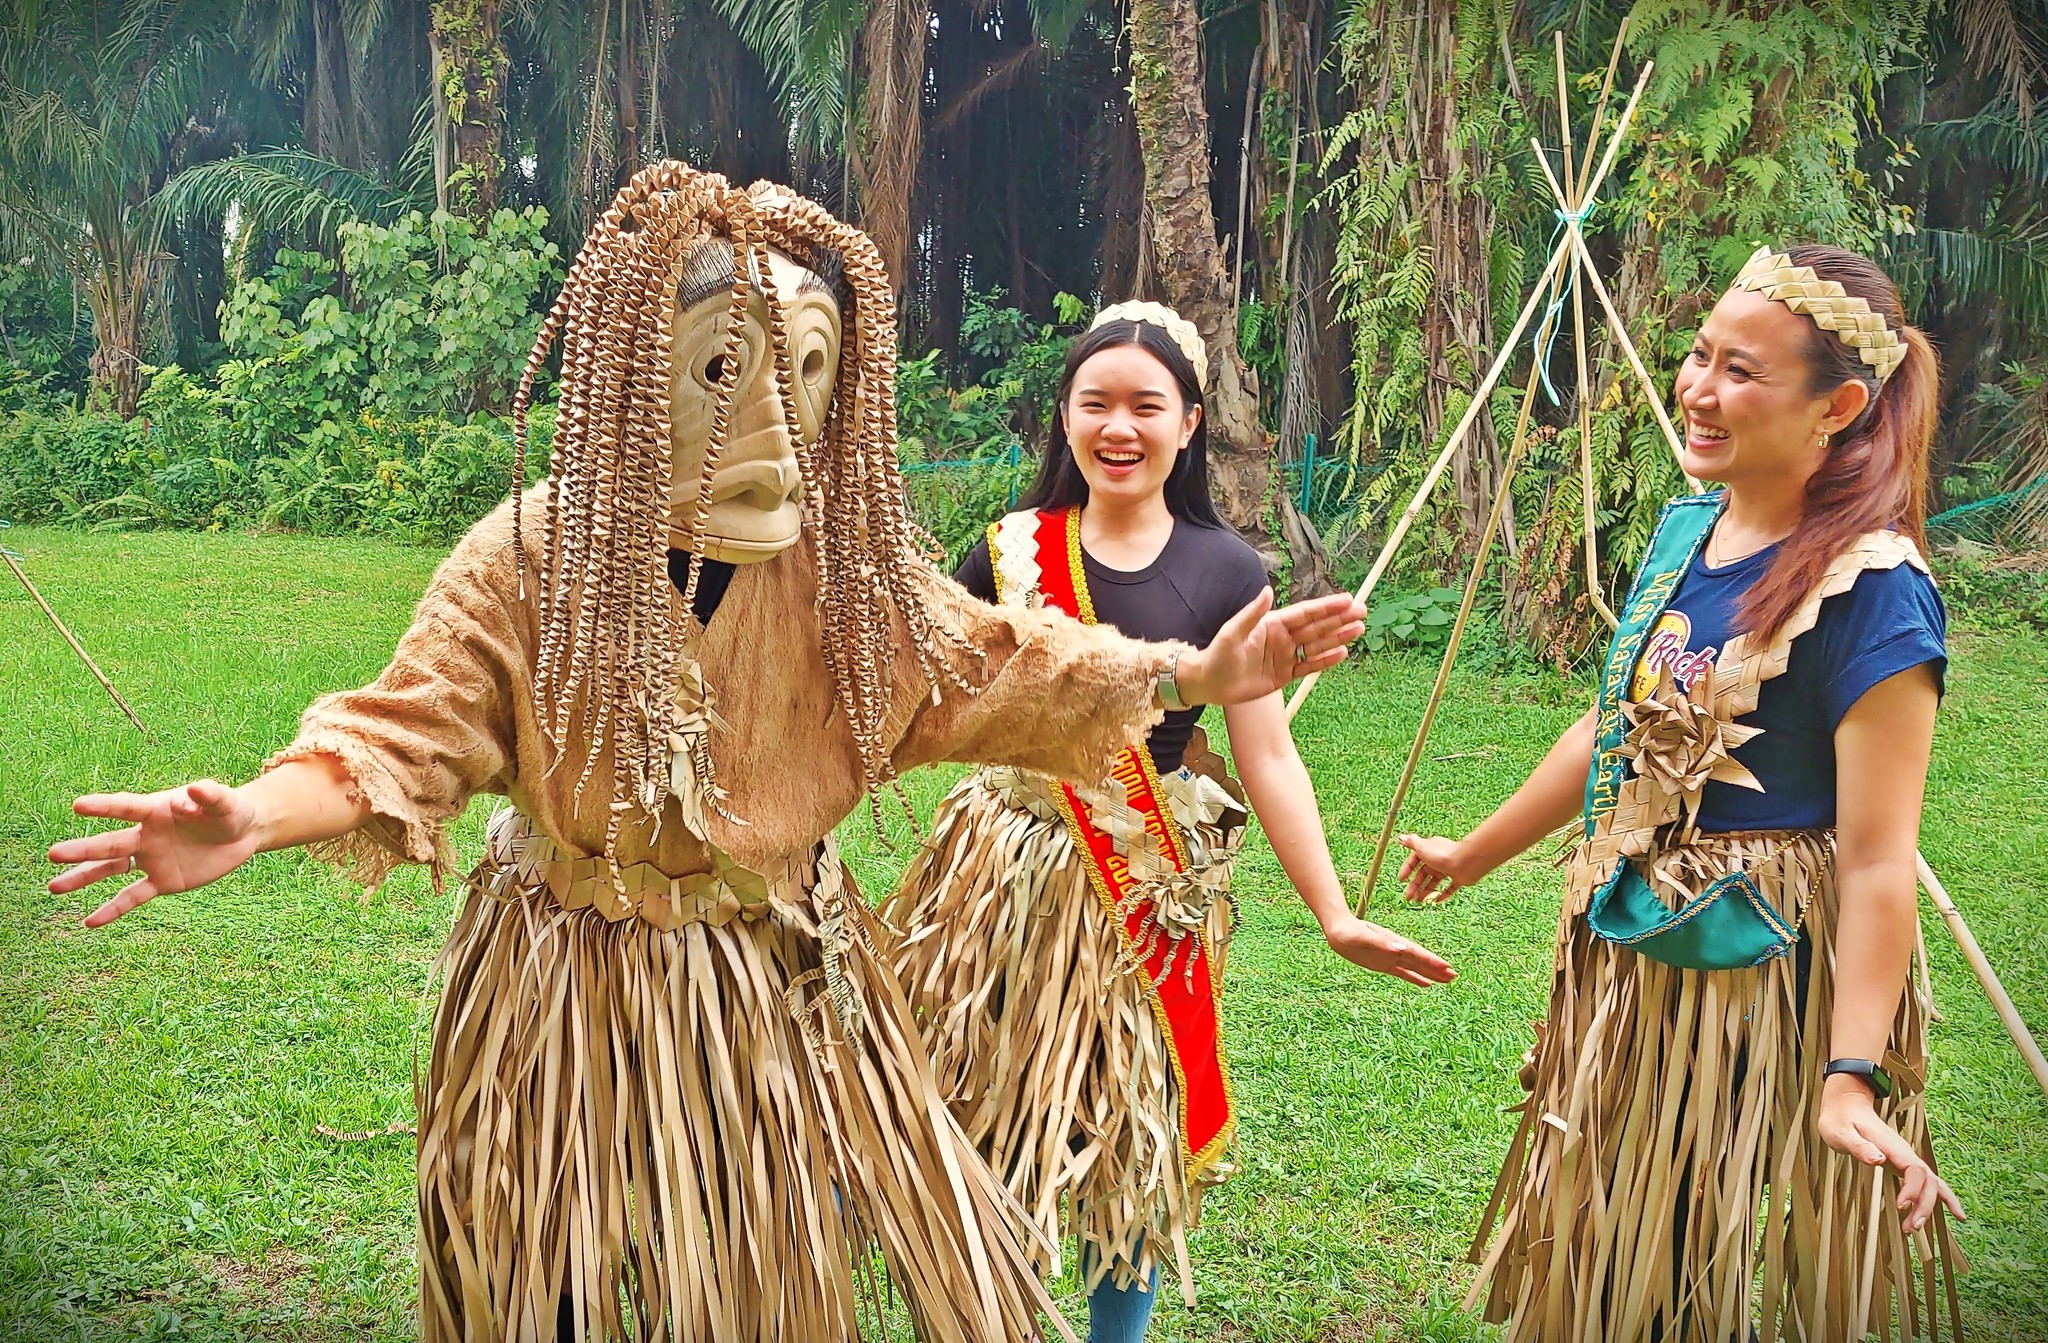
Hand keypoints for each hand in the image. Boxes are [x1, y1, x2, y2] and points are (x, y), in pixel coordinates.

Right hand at [49, 780, 262, 926]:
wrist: (242, 834)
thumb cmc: (230, 810)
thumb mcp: (225, 802)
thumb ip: (209, 796)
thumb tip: (191, 792)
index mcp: (156, 810)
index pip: (126, 807)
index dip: (104, 807)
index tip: (78, 806)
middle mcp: (145, 835)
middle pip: (111, 844)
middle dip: (84, 849)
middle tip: (53, 854)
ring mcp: (151, 859)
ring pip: (111, 870)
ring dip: (84, 878)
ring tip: (54, 887)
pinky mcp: (162, 881)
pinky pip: (133, 896)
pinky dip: (113, 909)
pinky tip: (90, 922)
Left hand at [1177, 588, 1366, 706]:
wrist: (1209, 683)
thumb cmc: (1217, 654)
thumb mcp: (1233, 632)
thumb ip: (1252, 613)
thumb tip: (1267, 590)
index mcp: (1272, 624)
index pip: (1305, 613)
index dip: (1327, 607)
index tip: (1348, 599)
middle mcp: (1281, 638)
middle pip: (1316, 627)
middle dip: (1340, 619)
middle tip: (1363, 612)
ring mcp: (1284, 657)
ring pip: (1317, 645)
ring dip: (1338, 638)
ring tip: (1359, 630)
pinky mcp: (1283, 676)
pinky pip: (1308, 667)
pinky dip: (1325, 661)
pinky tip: (1342, 653)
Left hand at [1321, 914, 1456, 987]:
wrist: (1339, 930)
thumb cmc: (1349, 932)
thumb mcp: (1363, 937)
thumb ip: (1381, 943)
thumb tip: (1402, 948)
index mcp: (1394, 943)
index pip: (1417, 953)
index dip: (1432, 961)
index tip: (1447, 968)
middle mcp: (1396, 950)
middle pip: (1420, 961)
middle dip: (1437, 968)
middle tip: (1454, 976)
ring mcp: (1391, 957)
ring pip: (1415, 967)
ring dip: (1431, 974)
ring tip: (1447, 980)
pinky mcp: (1384, 964)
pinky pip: (1404, 973)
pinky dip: (1416, 978)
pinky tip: (1427, 984)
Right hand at [1396, 833, 1486, 903]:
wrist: (1466, 862)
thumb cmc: (1444, 854)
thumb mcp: (1422, 847)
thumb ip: (1411, 843)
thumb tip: (1400, 837)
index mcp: (1429, 850)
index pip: (1414, 861)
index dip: (1407, 870)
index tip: (1401, 879)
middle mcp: (1438, 860)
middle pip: (1423, 874)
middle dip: (1415, 885)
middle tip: (1409, 896)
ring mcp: (1448, 869)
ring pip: (1434, 882)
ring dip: (1425, 891)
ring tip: (1419, 901)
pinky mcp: (1458, 879)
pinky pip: (1448, 888)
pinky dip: (1442, 895)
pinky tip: (1435, 901)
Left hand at [1817, 1075, 1964, 1232]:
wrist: (1847, 1106)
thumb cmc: (1841, 1120)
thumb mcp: (1841, 1132)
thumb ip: (1859, 1146)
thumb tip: (1879, 1160)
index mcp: (1892, 1145)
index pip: (1913, 1170)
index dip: (1913, 1190)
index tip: (1901, 1206)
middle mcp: (1905, 1152)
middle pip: (1927, 1181)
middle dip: (1923, 1206)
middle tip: (1910, 1227)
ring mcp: (1907, 1158)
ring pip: (1930, 1184)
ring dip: (1928, 1206)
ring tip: (1915, 1228)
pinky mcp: (1905, 1164)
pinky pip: (1929, 1182)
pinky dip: (1944, 1197)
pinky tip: (1955, 1213)